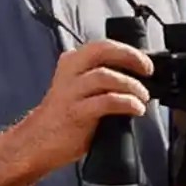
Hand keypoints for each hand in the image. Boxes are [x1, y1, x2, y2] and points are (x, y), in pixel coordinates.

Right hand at [18, 39, 154, 169]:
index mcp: (71, 63)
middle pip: (101, 51)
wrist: (37, 140)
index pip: (102, 46)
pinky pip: (105, 102)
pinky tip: (136, 108)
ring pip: (104, 76)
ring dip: (130, 85)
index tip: (145, 63)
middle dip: (129, 57)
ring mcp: (71, 92)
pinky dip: (125, 103)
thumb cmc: (63, 116)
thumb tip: (134, 77)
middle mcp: (69, 73)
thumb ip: (96, 76)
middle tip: (147, 70)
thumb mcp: (76, 87)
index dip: (127, 51)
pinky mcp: (75, 112)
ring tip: (142, 96)